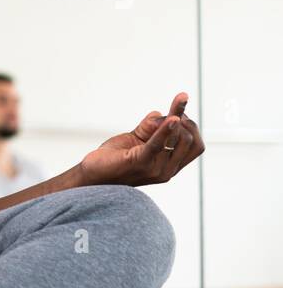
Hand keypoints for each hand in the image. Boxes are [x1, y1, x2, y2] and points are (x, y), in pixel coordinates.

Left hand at [80, 92, 204, 186]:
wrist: (91, 175)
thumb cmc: (113, 158)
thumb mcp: (136, 139)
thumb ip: (150, 127)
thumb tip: (161, 113)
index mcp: (170, 166)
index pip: (196, 145)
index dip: (192, 126)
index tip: (178, 113)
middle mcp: (167, 170)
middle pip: (190, 140)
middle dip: (184, 121)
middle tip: (169, 113)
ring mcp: (156, 169)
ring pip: (179, 140)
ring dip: (174, 121)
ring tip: (163, 116)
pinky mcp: (141, 163)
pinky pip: (158, 144)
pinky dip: (165, 130)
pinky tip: (172, 118)